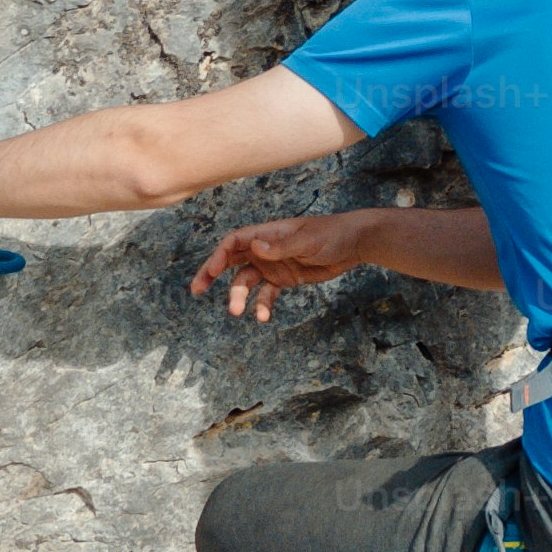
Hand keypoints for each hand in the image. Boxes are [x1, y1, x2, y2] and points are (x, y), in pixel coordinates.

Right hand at [190, 212, 368, 321]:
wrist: (354, 244)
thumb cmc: (331, 234)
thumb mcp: (308, 240)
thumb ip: (281, 246)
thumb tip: (255, 248)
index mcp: (267, 234)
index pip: (235, 241)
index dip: (219, 255)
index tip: (211, 271)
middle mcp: (265, 249)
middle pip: (231, 260)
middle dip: (212, 273)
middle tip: (197, 289)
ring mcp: (273, 265)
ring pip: (246, 280)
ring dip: (239, 296)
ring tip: (237, 312)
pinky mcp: (284, 279)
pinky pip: (266, 294)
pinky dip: (262, 305)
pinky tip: (263, 317)